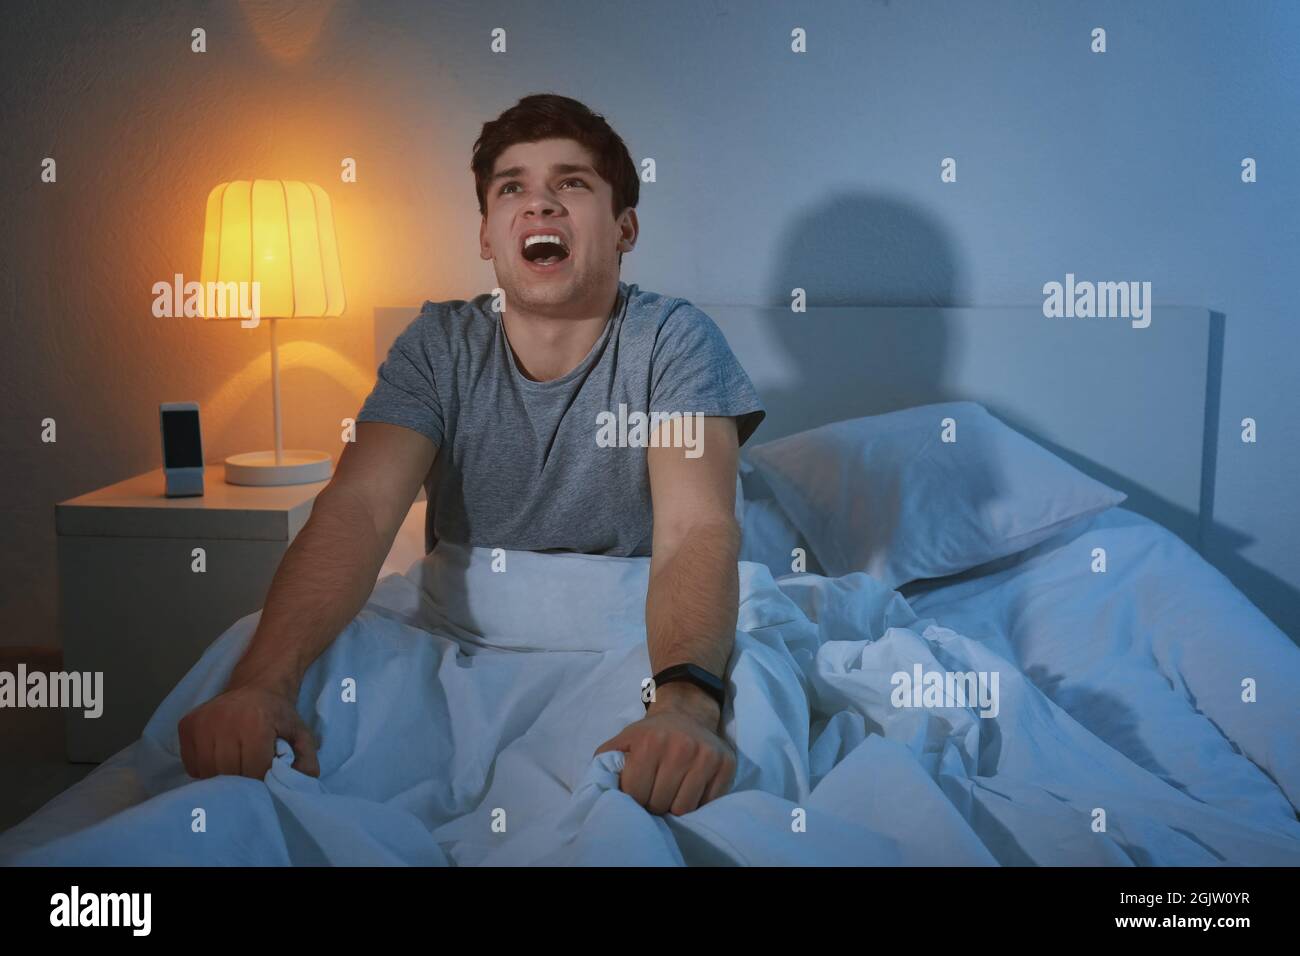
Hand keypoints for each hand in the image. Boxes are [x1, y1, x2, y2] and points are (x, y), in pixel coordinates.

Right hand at [177, 680, 318, 779]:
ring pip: (208, 771)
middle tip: (251, 769)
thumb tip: (301, 783)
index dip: (262, 778)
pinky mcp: (187, 725)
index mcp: (255, 723)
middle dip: (242, 778)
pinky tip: (219, 756)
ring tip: (236, 763)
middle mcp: (225, 721)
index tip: (266, 772)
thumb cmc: (278, 714)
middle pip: (229, 773)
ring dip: (222, 775)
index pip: (253, 771)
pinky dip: (205, 768)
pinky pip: (191, 764)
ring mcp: (203, 722)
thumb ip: (306, 760)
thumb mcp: (301, 734)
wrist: (257, 684)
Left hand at [593, 683, 735, 815]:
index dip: (634, 799)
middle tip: (655, 795)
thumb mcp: (623, 740)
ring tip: (671, 794)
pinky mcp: (726, 764)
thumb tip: (598, 787)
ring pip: (684, 809)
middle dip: (654, 804)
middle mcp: (680, 748)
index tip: (637, 793)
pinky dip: (698, 803)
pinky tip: (691, 789)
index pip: (635, 795)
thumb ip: (605, 761)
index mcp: (650, 743)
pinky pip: (708, 803)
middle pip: (660, 804)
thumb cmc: (651, 733)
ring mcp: (706, 756)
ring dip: (675, 807)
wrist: (687, 713)